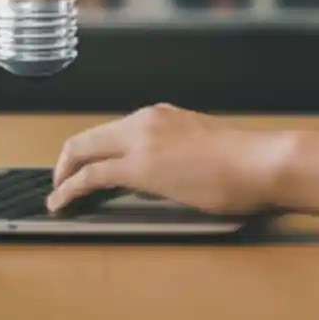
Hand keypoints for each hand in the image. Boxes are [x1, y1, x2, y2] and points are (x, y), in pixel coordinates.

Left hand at [46, 104, 290, 215]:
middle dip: (66, 161)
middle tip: (60, 183)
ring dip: (64, 174)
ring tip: (58, 196)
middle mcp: (146, 120)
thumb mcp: (204, 148)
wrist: (260, 162)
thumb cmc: (246, 162)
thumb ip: (178, 153)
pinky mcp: (139, 167)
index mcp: (163, 116)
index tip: (85, 168)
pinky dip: (68, 189)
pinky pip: (90, 175)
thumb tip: (167, 172)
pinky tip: (61, 203)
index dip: (91, 150)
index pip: (113, 130)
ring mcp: (141, 140)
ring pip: (83, 150)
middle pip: (88, 137)